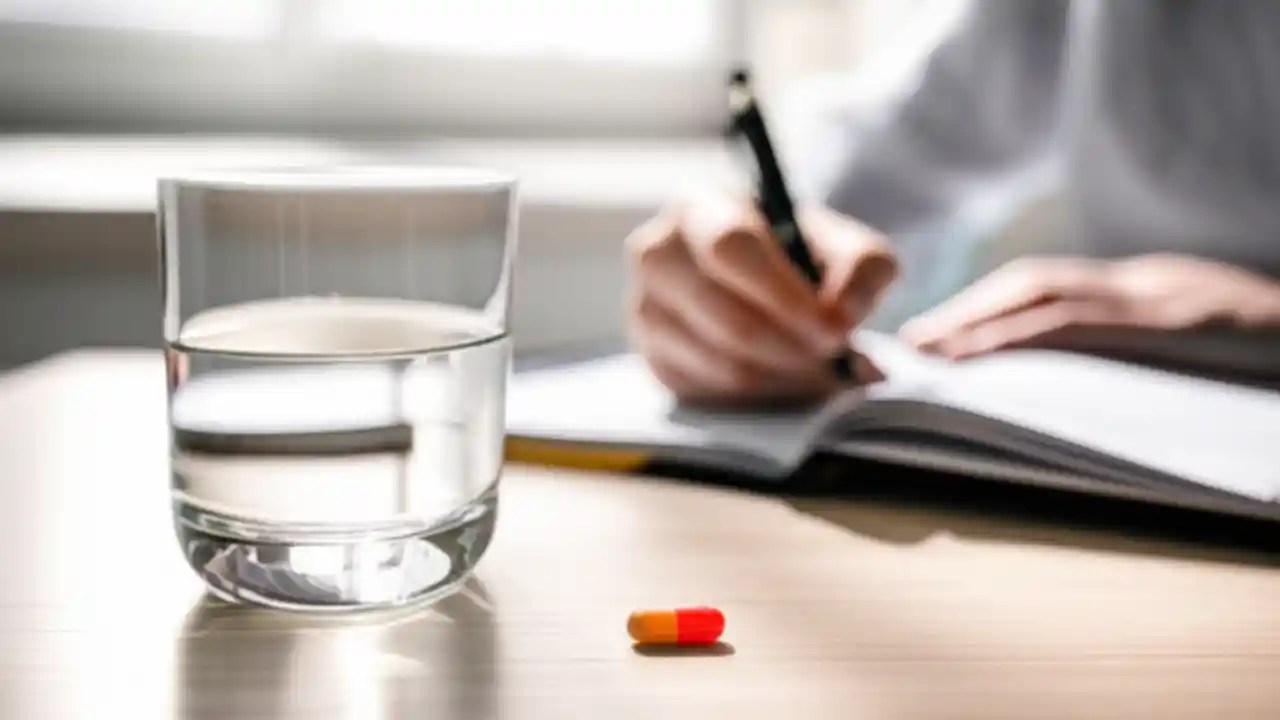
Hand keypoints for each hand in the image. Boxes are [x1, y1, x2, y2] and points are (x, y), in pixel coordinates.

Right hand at [625, 194, 896, 404]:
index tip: (834, 331)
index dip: (785, 296)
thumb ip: (862, 269)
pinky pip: (709, 392)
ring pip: (721, 364)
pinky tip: (787, 379)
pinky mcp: (651, 356)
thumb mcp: (847, 246)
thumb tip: (840, 317)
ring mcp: (646, 308)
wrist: (759, 279)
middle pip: (727, 318)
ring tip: (822, 373)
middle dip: (793, 349)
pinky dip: (759, 396)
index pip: (731, 247)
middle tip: (836, 361)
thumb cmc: (802, 255)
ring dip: (783, 378)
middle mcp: (658, 253)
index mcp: (702, 207)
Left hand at [900, 254, 1279, 358]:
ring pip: (1044, 292)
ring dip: (979, 316)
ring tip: (930, 346)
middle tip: (914, 341)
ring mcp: (1158, 298)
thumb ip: (1147, 352)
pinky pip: (1077, 321)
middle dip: (969, 308)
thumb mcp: (1207, 350)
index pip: (1056, 288)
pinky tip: (974, 353)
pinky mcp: (1169, 324)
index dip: (993, 307)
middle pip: (1036, 282)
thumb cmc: (1269, 355)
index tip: (942, 333)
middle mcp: (1146, 285)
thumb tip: (1085, 382)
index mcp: (1151, 293)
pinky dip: (1017, 332)